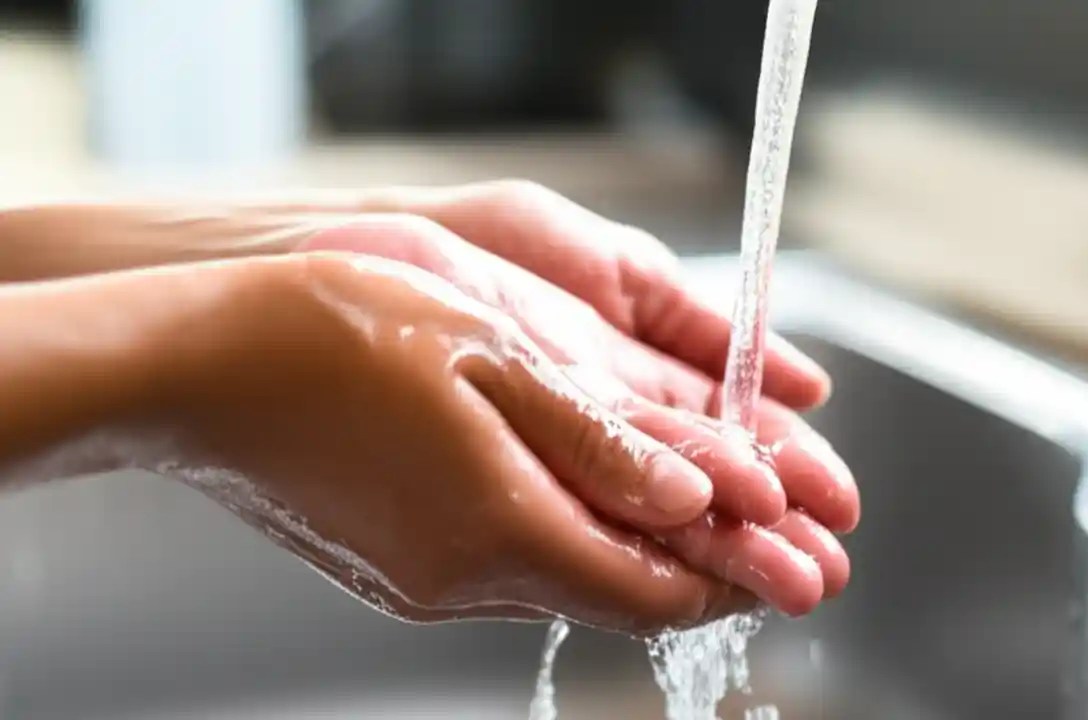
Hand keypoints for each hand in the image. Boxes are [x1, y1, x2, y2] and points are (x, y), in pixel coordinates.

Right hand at [166, 252, 825, 633]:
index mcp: (502, 526)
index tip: (808, 566)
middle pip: (622, 596)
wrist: (197, 367)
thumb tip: (698, 497)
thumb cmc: (333, 335)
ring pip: (574, 584)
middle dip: (716, 575)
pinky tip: (607, 511)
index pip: (653, 587)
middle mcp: (467, 578)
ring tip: (725, 527)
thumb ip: (600, 442)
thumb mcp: (489, 360)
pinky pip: (519, 569)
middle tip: (796, 553)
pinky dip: (584, 545)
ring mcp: (427, 580)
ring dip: (653, 559)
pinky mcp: (399, 566)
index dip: (740, 579)